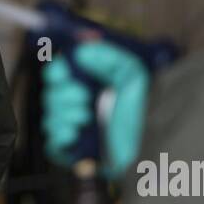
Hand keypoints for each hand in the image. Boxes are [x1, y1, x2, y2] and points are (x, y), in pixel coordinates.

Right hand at [41, 41, 149, 178]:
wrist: (152, 144)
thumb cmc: (143, 109)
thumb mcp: (132, 73)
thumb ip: (107, 56)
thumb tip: (80, 50)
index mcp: (87, 86)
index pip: (57, 74)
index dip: (57, 72)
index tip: (64, 73)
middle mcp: (77, 107)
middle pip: (50, 95)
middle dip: (64, 95)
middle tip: (84, 97)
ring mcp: (74, 130)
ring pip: (50, 119)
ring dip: (65, 115)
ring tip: (86, 117)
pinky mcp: (73, 153)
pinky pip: (52, 143)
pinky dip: (60, 136)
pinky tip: (75, 133)